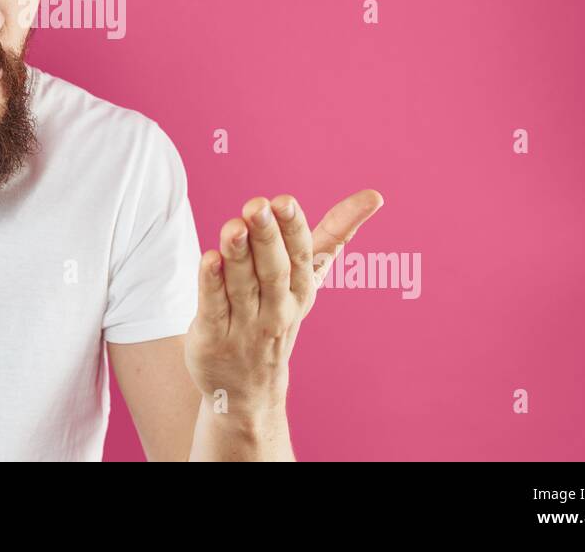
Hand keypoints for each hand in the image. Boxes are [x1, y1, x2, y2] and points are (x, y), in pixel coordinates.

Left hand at [184, 189, 383, 415]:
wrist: (249, 390)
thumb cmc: (279, 315)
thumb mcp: (308, 278)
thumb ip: (335, 232)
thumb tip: (376, 195)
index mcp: (301, 290)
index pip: (301, 256)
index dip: (293, 229)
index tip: (284, 200)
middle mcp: (277, 309)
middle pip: (274, 270)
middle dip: (267, 237)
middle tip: (257, 205)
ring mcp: (246, 327)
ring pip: (243, 286)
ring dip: (238, 254)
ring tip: (233, 225)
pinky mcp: (214, 338)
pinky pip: (214, 308)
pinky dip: (212, 284)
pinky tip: (209, 259)